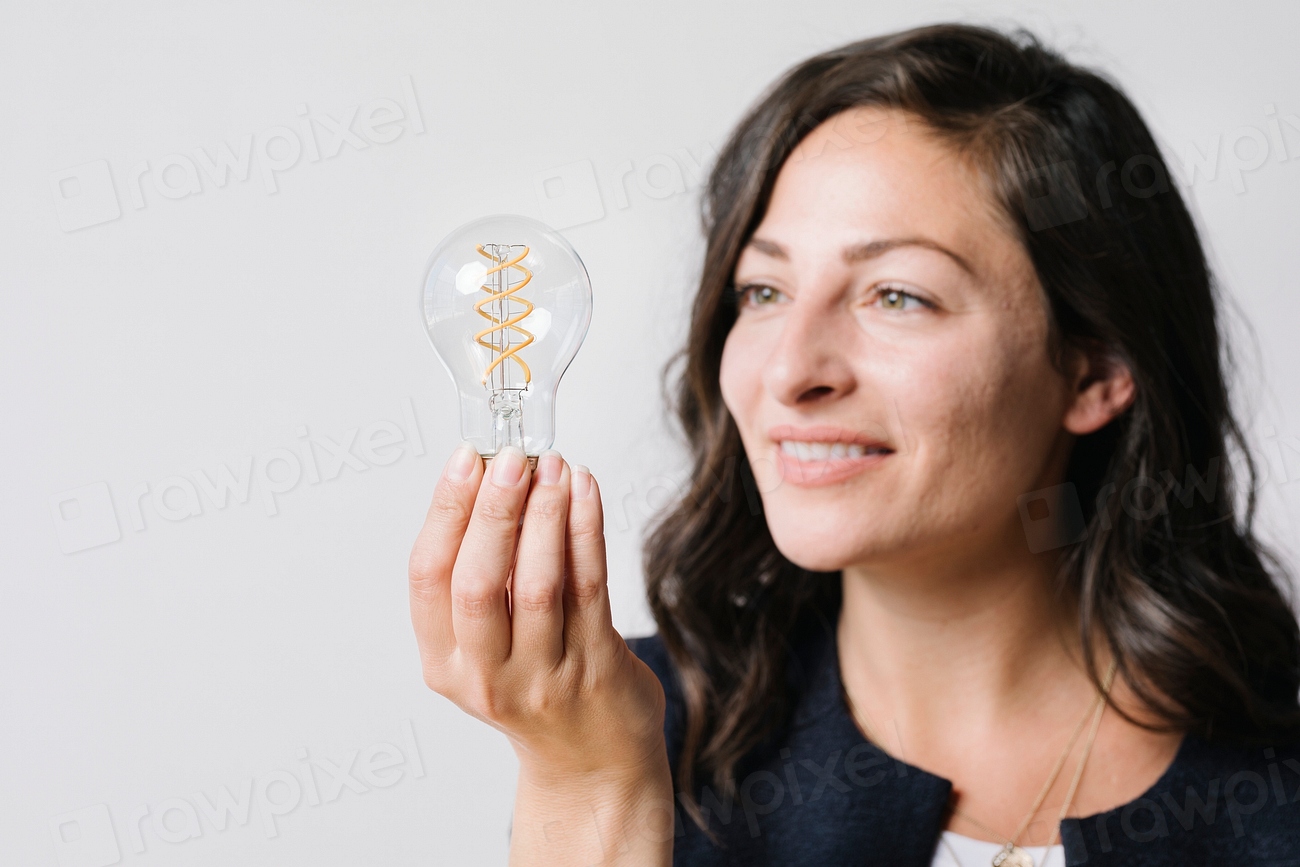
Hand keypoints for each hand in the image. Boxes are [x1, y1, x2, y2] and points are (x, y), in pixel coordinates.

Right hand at [409, 444, 672, 864]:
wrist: (592, 764)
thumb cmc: (536, 685)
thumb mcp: (484, 647)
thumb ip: (479, 579)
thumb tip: (489, 479)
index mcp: (444, 663)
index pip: (428, 578)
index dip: (445, 512)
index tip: (465, 459)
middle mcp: (486, 675)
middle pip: (478, 583)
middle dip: (494, 511)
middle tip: (511, 457)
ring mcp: (543, 677)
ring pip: (539, 583)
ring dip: (546, 514)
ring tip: (554, 465)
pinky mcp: (597, 669)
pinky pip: (590, 587)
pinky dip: (586, 531)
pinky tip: (585, 492)